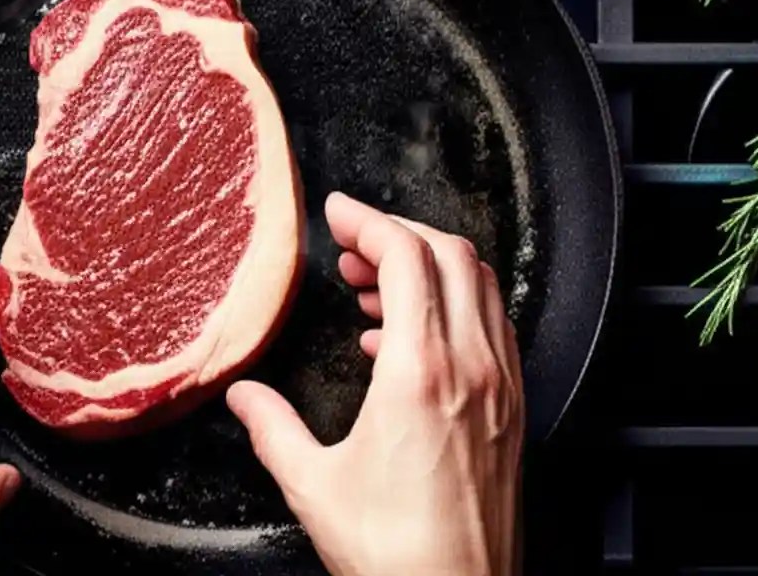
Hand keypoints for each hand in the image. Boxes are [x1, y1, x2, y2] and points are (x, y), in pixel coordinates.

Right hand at [228, 192, 523, 575]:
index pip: (406, 257)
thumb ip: (272, 429)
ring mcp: (501, 388)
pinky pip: (491, 329)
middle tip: (350, 251)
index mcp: (421, 374)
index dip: (368, 221)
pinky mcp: (512, 411)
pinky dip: (453, 309)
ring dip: (429, 268)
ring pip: (480, 286)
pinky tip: (407, 342)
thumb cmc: (397, 555)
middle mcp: (472, 368)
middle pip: (451, 255)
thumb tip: (244, 398)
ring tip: (373, 292)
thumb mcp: (313, 486)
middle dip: (398, 235)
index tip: (338, 214)